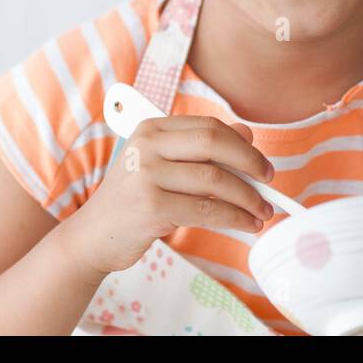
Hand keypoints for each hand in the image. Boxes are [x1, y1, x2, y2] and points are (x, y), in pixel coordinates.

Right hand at [66, 116, 275, 277]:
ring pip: (215, 180)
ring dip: (247, 198)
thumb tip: (247, 135)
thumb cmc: (133, 201)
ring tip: (262, 212)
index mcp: (150, 128)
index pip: (209, 127)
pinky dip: (234, 218)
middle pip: (214, 143)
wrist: (93, 236)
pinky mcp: (151, 206)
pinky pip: (207, 210)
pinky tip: (245, 225)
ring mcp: (146, 174)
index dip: (242, 146)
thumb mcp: (163, 167)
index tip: (262, 166)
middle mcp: (147, 145)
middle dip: (250, 165)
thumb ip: (200, 149)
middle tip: (269, 184)